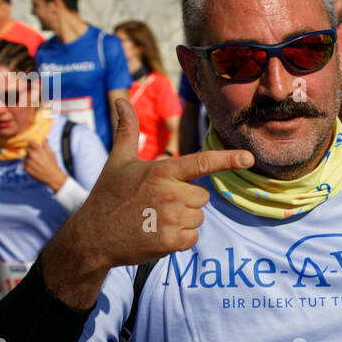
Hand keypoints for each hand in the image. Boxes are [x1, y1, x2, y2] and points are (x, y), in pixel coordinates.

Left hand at [24, 140, 66, 191]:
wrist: (52, 176)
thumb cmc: (53, 164)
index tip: (33, 145)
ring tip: (36, 162)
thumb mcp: (51, 153)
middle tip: (35, 155)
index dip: (32, 143)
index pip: (30, 142)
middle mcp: (32, 155)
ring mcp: (29, 162)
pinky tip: (34, 166)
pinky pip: (24, 163)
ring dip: (29, 158)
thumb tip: (43, 139)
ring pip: (25, 157)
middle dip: (30, 151)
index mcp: (38, 150)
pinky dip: (27, 164)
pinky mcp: (26, 168)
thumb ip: (46, 145)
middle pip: (27, 149)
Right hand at [42, 97, 254, 305]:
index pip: (201, 162)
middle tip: (156, 204)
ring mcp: (170, 218)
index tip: (249, 158)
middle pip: (202, 197)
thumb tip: (120, 99)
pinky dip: (179, 240)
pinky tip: (156, 235)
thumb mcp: (117, 160)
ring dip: (182, 221)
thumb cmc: (108, 195)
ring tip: (154, 219)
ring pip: (198, 217)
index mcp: (161, 171)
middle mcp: (169, 193)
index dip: (228, 159)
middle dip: (186, 201)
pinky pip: (193, 238)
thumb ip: (127, 130)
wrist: (92, 237)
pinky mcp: (170, 242)